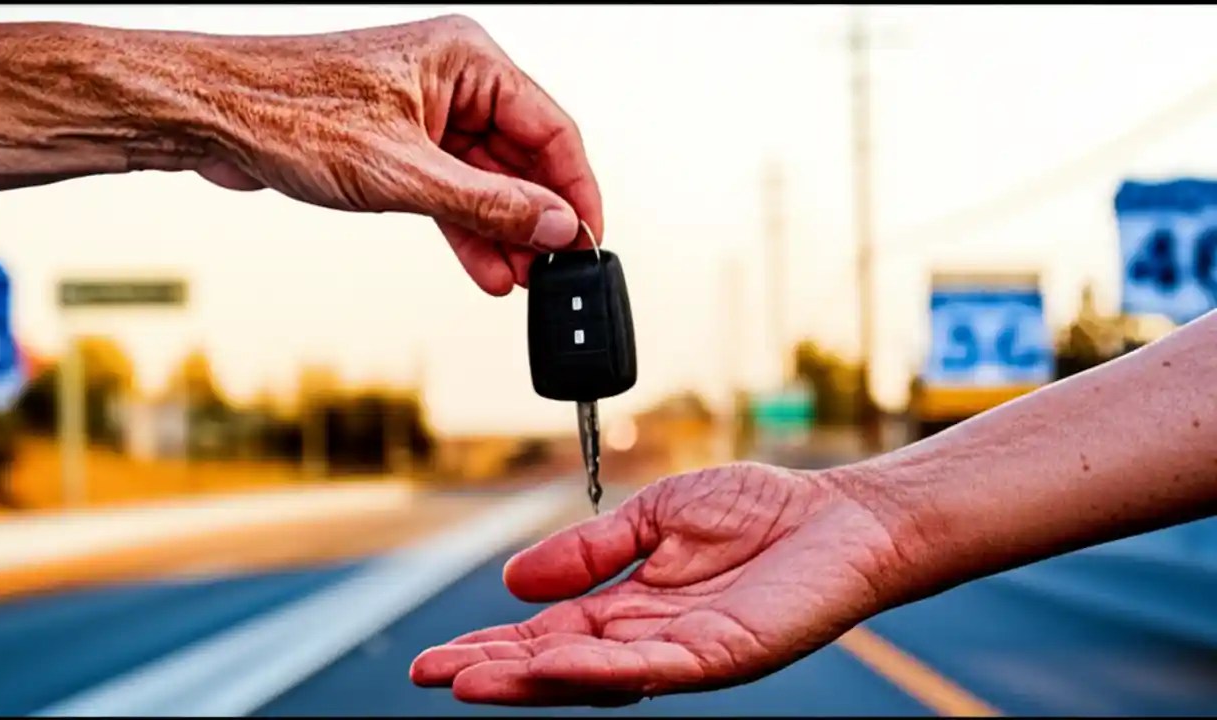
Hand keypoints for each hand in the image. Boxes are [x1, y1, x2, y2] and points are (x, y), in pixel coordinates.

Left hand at [190, 14, 600, 295]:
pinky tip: (485, 266)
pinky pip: (452, 190)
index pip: (552, 129)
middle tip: (552, 272)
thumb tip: (557, 227)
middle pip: (523, 158)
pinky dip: (466, 228)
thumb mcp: (404, 173)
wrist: (211, 117)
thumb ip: (490, 205)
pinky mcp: (401, 143)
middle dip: (535, 220)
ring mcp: (427, 112)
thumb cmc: (289, 113)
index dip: (576, 191)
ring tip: (520, 281)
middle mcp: (453, 79)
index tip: (588, 241)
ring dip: (502, 232)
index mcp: (467, 59)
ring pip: (487, 180)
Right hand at [409, 461, 909, 705]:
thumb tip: (513, 578)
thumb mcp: (653, 517)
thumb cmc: (759, 512)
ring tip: (472, 681)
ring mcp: (685, 653)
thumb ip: (588, 549)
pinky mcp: (723, 655)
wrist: (840, 514)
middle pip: (558, 665)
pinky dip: (598, 668)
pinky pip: (653, 668)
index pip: (547, 632)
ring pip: (595, 678)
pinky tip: (551, 663)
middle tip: (430, 677)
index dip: (492, 643)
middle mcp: (649, 639)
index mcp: (630, 606)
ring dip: (530, 681)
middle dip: (494, 672)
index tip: (434, 657)